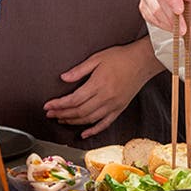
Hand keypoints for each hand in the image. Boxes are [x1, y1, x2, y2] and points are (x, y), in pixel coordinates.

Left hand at [42, 42, 159, 139]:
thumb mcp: (97, 58)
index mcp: (98, 84)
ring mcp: (113, 105)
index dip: (59, 104)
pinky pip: (105, 124)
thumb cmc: (120, 57)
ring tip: (62, 119)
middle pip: (79, 111)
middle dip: (62, 114)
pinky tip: (84, 133)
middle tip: (50, 114)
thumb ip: (79, 70)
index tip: (47, 106)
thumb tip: (63, 78)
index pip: (74, 99)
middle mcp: (105, 98)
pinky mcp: (120, 109)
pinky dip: (93, 130)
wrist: (143, 61)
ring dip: (73, 121)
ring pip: (90, 119)